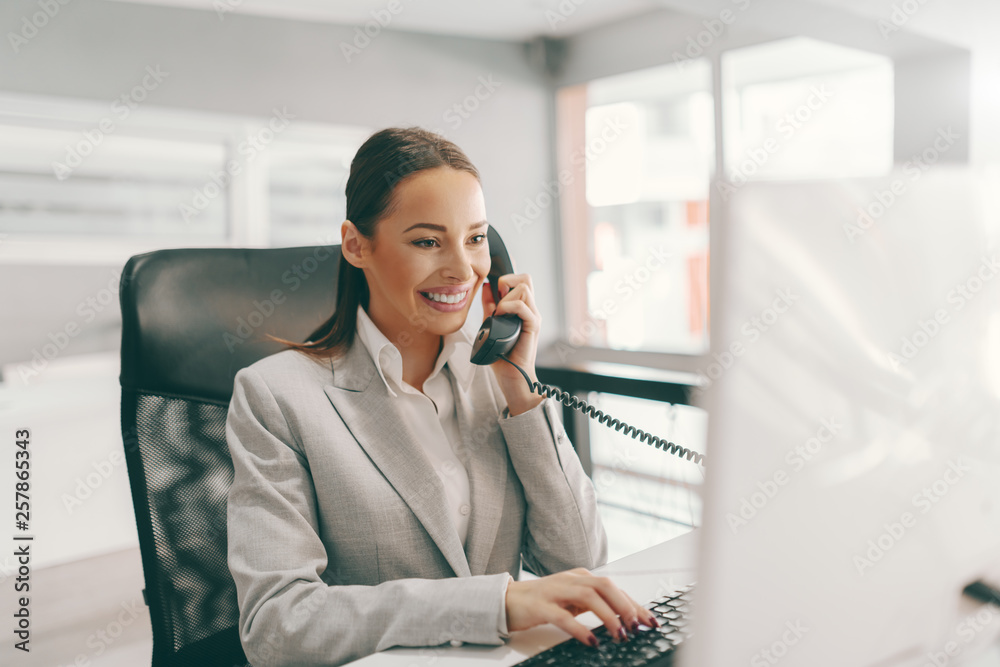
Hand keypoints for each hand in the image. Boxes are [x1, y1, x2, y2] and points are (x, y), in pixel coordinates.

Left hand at [481, 273, 543, 414]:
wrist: (512, 376)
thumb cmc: (503, 354)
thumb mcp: (491, 323)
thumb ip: (489, 306)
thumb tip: (486, 286)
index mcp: (522, 308)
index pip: (521, 280)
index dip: (507, 279)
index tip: (494, 293)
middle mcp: (530, 310)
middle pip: (526, 278)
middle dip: (507, 282)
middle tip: (498, 299)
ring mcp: (533, 317)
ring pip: (525, 288)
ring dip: (506, 298)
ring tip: (499, 313)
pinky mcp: (533, 326)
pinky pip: (524, 306)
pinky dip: (509, 307)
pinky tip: (501, 317)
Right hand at [504, 568, 658, 646]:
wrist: (508, 600)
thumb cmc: (543, 601)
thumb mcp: (572, 600)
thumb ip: (595, 605)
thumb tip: (625, 618)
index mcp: (581, 577)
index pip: (614, 587)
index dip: (634, 604)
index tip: (649, 621)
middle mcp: (571, 579)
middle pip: (605, 586)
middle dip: (625, 606)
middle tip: (636, 627)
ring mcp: (555, 591)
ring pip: (589, 597)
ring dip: (608, 616)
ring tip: (620, 635)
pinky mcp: (541, 606)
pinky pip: (564, 616)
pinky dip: (580, 629)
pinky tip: (592, 642)